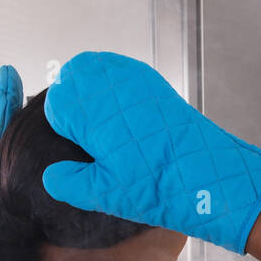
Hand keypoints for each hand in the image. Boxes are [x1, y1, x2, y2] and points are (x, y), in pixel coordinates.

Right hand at [42, 51, 260, 253]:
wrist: (209, 172)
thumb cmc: (157, 184)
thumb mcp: (106, 194)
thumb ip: (70, 184)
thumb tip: (52, 176)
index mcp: (91, 110)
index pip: (55, 103)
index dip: (62, 125)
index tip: (77, 145)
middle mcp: (109, 84)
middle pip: (72, 76)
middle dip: (74, 101)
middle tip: (87, 132)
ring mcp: (133, 77)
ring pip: (95, 67)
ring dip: (92, 89)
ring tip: (103, 123)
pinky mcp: (153, 80)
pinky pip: (120, 69)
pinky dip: (114, 84)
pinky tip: (123, 113)